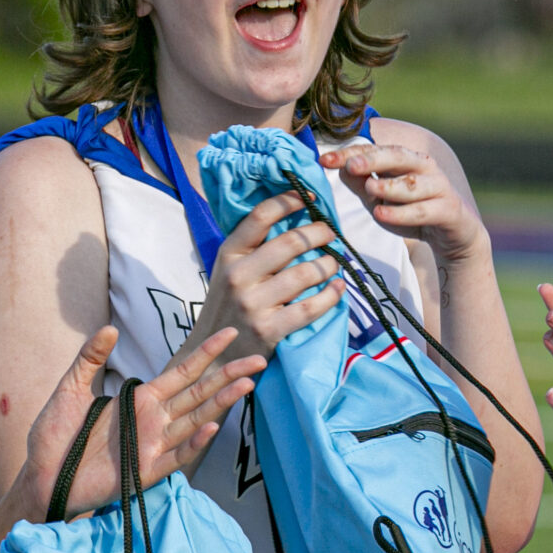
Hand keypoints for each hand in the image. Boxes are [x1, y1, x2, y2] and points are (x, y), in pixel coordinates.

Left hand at [16, 325, 265, 519]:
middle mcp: (154, 420)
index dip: (206, 353)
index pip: (183, 372)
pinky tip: (212, 426)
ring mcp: (153, 445)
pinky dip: (194, 443)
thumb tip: (110, 328)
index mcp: (141, 399)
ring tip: (247, 384)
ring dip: (221, 403)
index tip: (230, 334)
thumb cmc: (55, 437)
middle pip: (200, 393)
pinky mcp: (144, 471)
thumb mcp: (70, 389)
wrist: (40, 477)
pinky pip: (176, 456)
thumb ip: (90, 359)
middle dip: (228, 375)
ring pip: (195, 420)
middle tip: (259, 358)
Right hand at [187, 191, 346, 361]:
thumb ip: (254, 247)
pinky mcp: (268, 330)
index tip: (310, 199)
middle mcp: (238, 275)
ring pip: (305, 274)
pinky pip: (310, 307)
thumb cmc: (229, 305)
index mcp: (228, 253)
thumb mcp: (230, 269)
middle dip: (319, 233)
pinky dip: (331, 295)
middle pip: (290, 242)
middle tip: (331, 234)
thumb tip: (297, 215)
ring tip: (334, 262)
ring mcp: (253, 304)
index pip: (260, 216)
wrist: (214, 353)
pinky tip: (338, 288)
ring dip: (328, 264)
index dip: (289, 201)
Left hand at [322, 143, 487, 263]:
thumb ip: (362, 184)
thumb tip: (340, 169)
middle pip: (397, 156)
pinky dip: (402, 213)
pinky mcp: (448, 209)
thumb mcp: (381, 200)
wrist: (453, 235)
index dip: (350, 154)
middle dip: (373, 159)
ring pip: (412, 183)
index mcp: (405, 160)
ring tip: (370, 188)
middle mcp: (423, 167)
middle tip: (351, 166)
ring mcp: (438, 187)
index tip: (324, 161)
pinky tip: (382, 214)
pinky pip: (423, 210)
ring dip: (390, 185)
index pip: (374, 151)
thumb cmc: (413, 212)